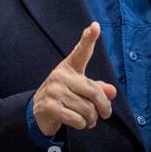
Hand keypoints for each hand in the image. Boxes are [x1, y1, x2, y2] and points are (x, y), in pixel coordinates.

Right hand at [33, 21, 117, 136]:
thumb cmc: (64, 96)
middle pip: (94, 92)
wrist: (39, 111)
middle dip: (103, 107)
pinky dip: (82, 125)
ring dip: (91, 119)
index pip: (81, 52)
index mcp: (69, 67)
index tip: (96, 27)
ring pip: (87, 109)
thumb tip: (112, 92)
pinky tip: (78, 123)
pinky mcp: (50, 107)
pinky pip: (77, 119)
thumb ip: (97, 89)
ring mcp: (54, 91)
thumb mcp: (81, 89)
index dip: (88, 39)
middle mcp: (61, 76)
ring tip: (87, 119)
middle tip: (104, 113)